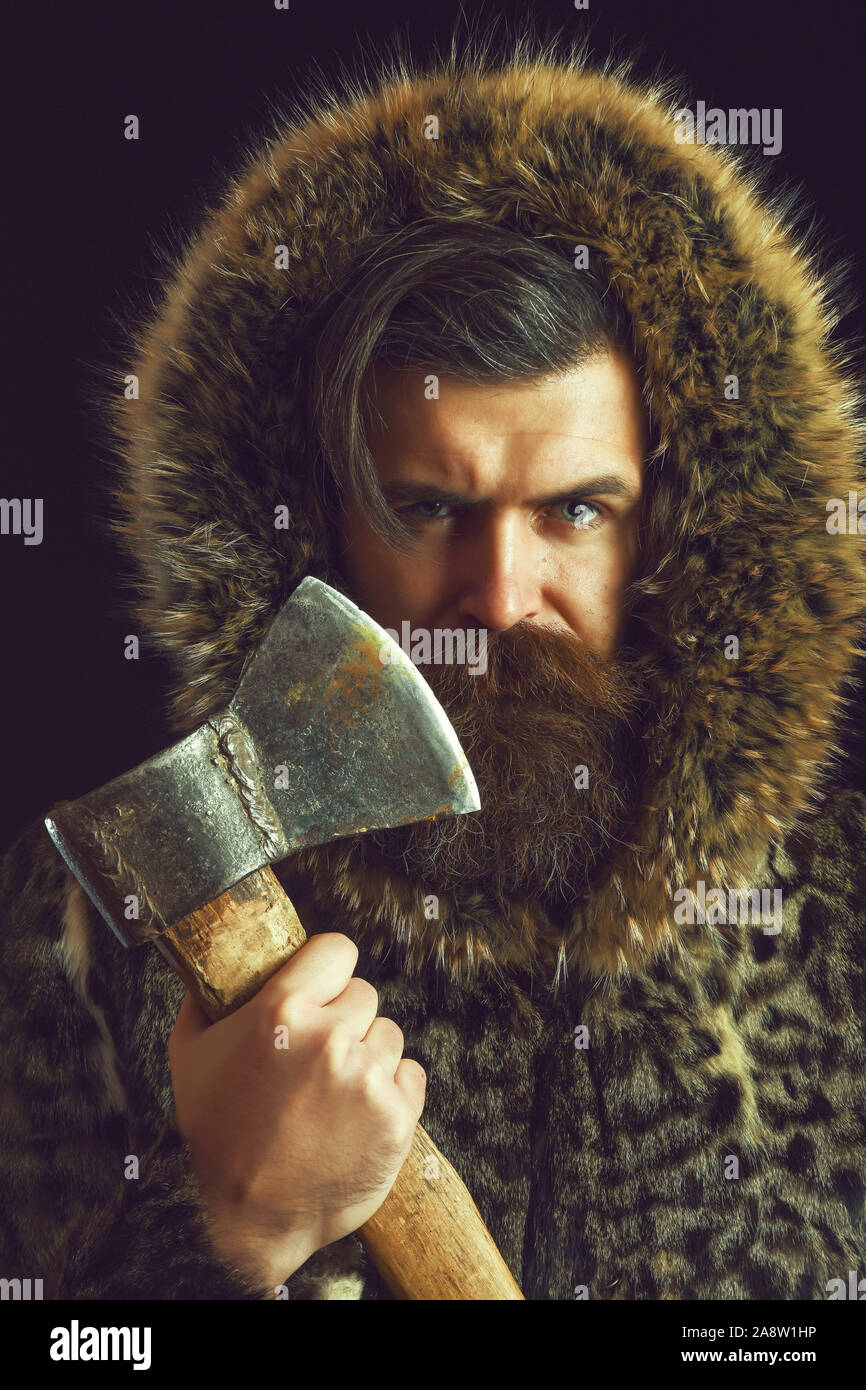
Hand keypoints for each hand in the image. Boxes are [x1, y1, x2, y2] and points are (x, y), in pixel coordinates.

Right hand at [168, 933, 425, 1287]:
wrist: (245, 1218)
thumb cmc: (213, 1132)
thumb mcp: (190, 1053)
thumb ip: (208, 997)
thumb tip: (224, 962)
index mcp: (282, 1010)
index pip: (337, 950)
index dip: (327, 969)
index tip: (320, 988)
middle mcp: (330, 1038)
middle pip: (364, 994)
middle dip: (343, 1018)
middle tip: (316, 1058)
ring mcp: (367, 1078)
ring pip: (390, 1034)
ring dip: (368, 1055)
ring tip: (332, 1092)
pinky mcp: (396, 1117)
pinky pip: (410, 1074)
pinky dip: (392, 1090)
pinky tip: (357, 1112)